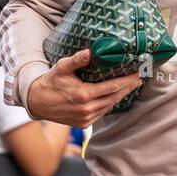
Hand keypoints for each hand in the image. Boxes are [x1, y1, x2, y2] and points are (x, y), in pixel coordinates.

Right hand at [26, 49, 142, 127]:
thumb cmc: (50, 82)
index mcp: (84, 95)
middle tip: (139, 78)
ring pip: (109, 106)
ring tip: (130, 86)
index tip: (138, 74)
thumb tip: (90, 52)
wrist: (37, 102)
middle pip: (115, 97)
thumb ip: (77, 60)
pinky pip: (102, 112)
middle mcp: (87, 109)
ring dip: (120, 96)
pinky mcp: (84, 124)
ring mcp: (86, 118)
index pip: (112, 87)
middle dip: (128, 88)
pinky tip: (115, 96)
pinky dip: (110, 104)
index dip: (127, 81)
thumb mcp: (61, 68)